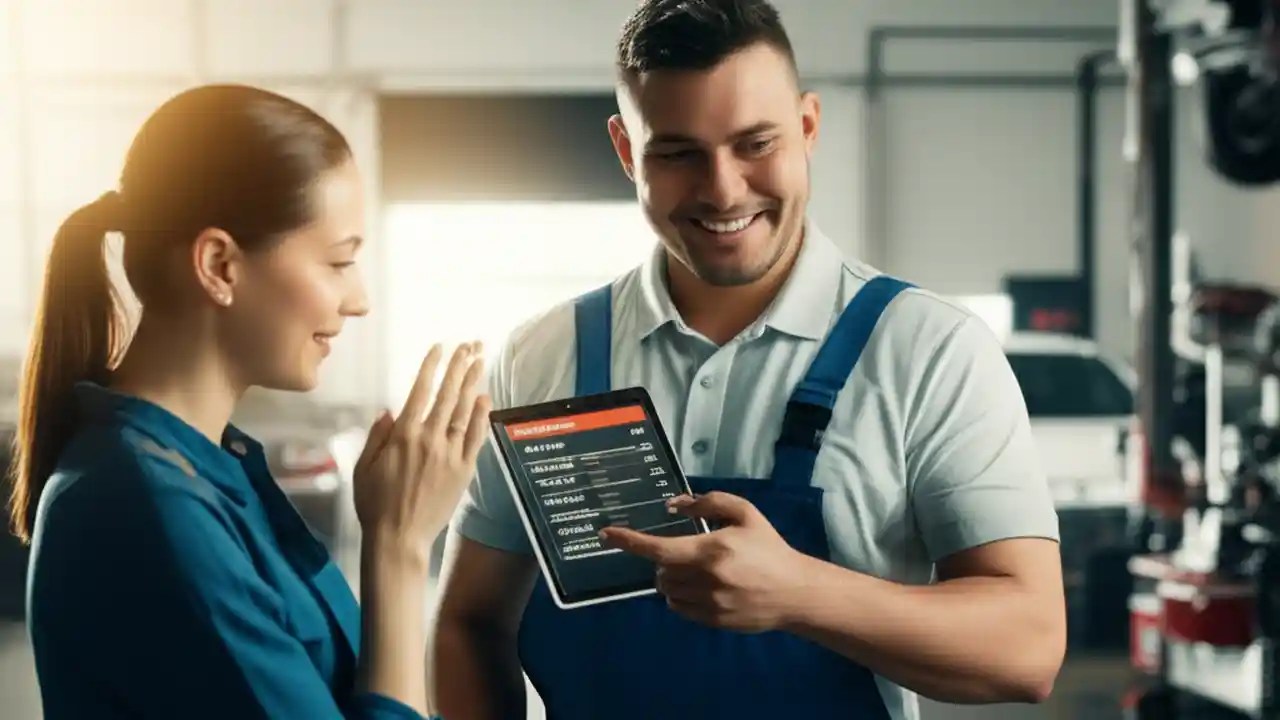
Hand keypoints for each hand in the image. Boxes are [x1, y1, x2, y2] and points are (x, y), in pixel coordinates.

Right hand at [353, 342, 490, 558]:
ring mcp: (450, 454)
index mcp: (403, 435)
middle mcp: (430, 439)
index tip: (440, 348)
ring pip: (464, 411)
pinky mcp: (464, 470)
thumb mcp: (364, 467)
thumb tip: (390, 410)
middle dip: (458, 366)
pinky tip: (485, 398)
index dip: (431, 366)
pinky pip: (475, 437)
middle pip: (447, 394)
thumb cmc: (375, 503)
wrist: (400, 538)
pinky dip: (481, 416)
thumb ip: (377, 436)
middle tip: (469, 346)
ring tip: (480, 361)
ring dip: (473, 383)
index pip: (420, 390)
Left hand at [599, 492, 809, 632]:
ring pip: (666, 591)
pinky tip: (702, 588)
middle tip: (685, 552)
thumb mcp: (745, 514)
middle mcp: (705, 580)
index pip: (658, 548)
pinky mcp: (711, 622)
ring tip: (695, 570)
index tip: (607, 534)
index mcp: (711, 550)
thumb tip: (674, 506)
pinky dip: (681, 596)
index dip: (629, 541)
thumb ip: (708, 504)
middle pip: (660, 571)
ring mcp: (707, 605)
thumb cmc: (769, 548)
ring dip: (670, 578)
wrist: (794, 592)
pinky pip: (679, 608)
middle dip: (664, 560)